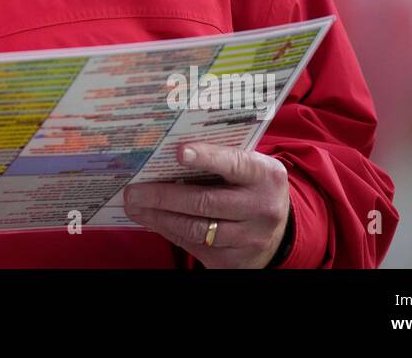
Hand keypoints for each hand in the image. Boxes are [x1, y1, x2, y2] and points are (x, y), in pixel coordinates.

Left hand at [123, 143, 290, 267]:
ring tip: (135, 206)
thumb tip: (167, 150)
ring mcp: (249, 238)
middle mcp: (262, 208)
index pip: (234, 164)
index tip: (179, 153)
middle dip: (163, 195)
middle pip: (205, 202)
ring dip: (159, 217)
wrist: (278, 232)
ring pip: (195, 228)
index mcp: (266, 176)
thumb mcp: (249, 168)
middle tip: (134, 190)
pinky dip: (168, 231)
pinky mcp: (234, 261)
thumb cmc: (251, 188)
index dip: (207, 157)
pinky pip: (194, 246)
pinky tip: (151, 220)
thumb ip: (220, 158)